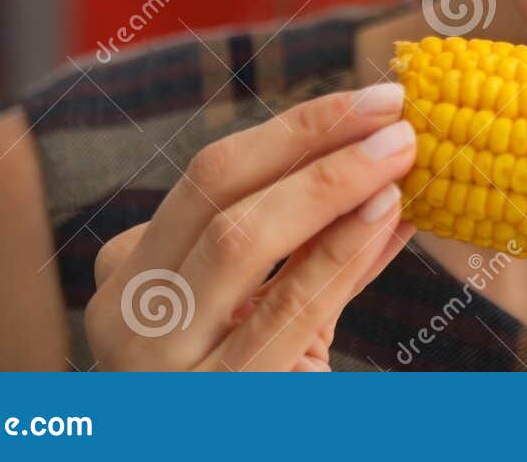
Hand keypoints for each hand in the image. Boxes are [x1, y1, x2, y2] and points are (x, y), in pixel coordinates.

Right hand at [84, 82, 417, 370]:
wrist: (217, 457)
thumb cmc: (247, 396)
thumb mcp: (268, 320)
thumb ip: (323, 253)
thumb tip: (397, 180)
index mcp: (129, 272)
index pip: (214, 176)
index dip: (298, 129)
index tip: (372, 99)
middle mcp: (127, 308)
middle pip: (216, 186)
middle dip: (312, 136)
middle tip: (392, 109)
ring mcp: (157, 360)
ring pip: (239, 237)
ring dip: (331, 183)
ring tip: (399, 156)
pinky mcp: (210, 402)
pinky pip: (279, 313)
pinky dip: (337, 255)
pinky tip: (384, 218)